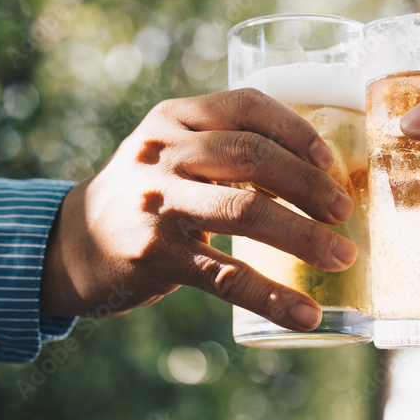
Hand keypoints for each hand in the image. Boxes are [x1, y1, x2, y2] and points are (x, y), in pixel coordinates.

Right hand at [40, 89, 357, 330]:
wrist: (74, 243)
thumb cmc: (149, 194)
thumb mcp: (172, 153)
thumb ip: (225, 150)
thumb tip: (320, 175)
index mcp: (175, 118)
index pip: (246, 106)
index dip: (296, 129)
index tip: (330, 159)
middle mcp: (163, 152)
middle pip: (253, 156)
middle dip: (310, 185)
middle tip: (345, 212)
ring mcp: (157, 203)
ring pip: (245, 212)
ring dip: (304, 237)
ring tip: (342, 257)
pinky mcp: (155, 255)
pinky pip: (226, 276)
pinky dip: (272, 297)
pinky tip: (305, 313)